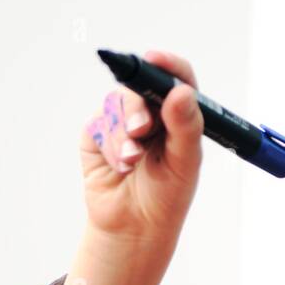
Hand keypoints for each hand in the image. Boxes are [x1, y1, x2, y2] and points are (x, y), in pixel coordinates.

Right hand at [80, 48, 203, 246]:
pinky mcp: (99, 133)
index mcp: (179, 114)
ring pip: (117, 103)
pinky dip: (110, 145)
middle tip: (141, 130)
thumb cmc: (167, 195)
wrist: (134, 226)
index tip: (155, 59)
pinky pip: (100, 124)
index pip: (176, 78)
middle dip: (138, 108)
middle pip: (140, 85)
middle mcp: (151, 112)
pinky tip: (119, 166)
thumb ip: (185, 126)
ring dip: (123, 134)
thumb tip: (182, 92)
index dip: (167, 64)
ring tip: (131, 161)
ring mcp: (123, 121)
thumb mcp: (185, 162)